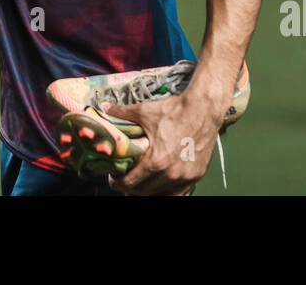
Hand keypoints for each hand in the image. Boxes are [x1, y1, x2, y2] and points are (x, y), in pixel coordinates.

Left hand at [101, 93, 222, 195]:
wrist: (204, 109)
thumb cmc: (175, 110)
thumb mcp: (144, 111)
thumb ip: (121, 113)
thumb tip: (102, 108)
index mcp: (155, 162)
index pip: (129, 184)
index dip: (117, 182)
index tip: (114, 177)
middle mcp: (170, 174)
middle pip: (143, 193)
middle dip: (130, 188)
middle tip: (125, 179)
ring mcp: (185, 177)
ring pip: (161, 196)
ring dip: (149, 192)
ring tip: (142, 184)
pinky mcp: (196, 176)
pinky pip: (180, 194)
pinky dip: (168, 192)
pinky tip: (161, 186)